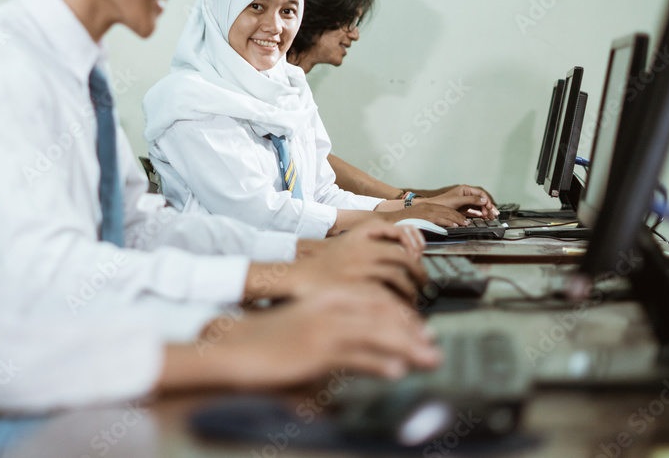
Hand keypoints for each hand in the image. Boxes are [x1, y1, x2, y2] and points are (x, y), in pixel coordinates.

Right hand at [176, 285, 441, 387]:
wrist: (236, 347)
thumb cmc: (268, 339)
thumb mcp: (305, 323)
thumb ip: (333, 325)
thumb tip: (360, 338)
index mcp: (327, 297)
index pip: (377, 299)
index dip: (404, 315)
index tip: (421, 330)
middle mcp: (329, 307)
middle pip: (384, 314)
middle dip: (413, 331)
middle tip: (433, 346)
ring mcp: (323, 328)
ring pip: (378, 333)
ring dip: (408, 348)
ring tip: (428, 360)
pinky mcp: (316, 351)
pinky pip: (356, 356)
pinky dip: (379, 363)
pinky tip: (395, 371)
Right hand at [285, 221, 426, 300]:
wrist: (299, 277)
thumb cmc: (325, 265)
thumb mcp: (349, 244)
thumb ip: (374, 244)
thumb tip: (409, 252)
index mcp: (360, 236)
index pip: (399, 232)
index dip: (415, 243)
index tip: (420, 255)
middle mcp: (360, 249)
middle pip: (401, 257)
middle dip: (418, 272)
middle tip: (424, 283)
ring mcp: (357, 267)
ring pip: (396, 276)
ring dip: (410, 290)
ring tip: (413, 299)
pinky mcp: (355, 287)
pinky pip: (384, 294)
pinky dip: (397, 303)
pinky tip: (399, 310)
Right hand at [387, 202, 469, 226]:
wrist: (391, 220)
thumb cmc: (402, 222)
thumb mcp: (416, 217)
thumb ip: (427, 220)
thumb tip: (436, 227)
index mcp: (426, 206)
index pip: (444, 208)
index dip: (455, 213)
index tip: (462, 219)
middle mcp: (428, 206)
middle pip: (448, 210)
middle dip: (459, 216)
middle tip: (467, 222)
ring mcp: (427, 211)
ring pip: (447, 213)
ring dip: (458, 219)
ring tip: (465, 224)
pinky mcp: (426, 217)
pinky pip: (441, 219)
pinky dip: (450, 222)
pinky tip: (455, 225)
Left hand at [423, 185, 495, 218]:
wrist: (434, 209)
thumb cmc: (443, 202)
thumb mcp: (458, 200)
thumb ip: (472, 200)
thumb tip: (484, 200)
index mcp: (465, 189)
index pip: (480, 193)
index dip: (486, 200)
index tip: (489, 207)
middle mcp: (466, 195)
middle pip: (481, 200)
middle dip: (488, 207)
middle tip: (494, 214)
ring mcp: (466, 202)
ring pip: (479, 206)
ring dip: (485, 211)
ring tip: (491, 217)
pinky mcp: (464, 209)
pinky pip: (474, 211)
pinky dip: (479, 214)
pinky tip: (484, 217)